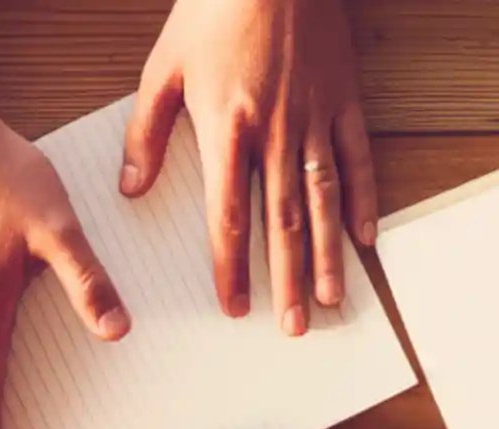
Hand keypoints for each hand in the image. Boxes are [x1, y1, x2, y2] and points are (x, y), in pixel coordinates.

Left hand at [120, 0, 375, 334]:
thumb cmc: (212, 12)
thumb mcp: (163, 69)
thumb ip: (147, 134)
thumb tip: (132, 189)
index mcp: (227, 129)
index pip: (228, 216)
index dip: (231, 267)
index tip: (234, 306)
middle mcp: (276, 134)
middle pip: (282, 222)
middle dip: (286, 280)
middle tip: (292, 327)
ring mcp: (315, 119)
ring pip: (324, 200)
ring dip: (328, 255)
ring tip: (332, 300)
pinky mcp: (344, 100)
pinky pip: (358, 159)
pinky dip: (363, 200)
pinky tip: (365, 238)